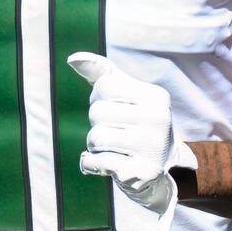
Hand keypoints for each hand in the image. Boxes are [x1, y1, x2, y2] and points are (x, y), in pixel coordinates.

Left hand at [68, 51, 196, 230]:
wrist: (159, 171)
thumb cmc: (137, 125)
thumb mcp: (127, 96)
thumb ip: (102, 73)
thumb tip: (73, 57)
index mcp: (156, 97)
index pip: (104, 86)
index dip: (98, 98)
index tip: (113, 109)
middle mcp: (159, 120)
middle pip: (97, 112)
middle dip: (97, 124)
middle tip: (115, 132)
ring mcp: (151, 147)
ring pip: (95, 138)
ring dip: (94, 146)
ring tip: (112, 149)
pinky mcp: (139, 173)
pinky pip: (94, 162)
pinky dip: (92, 163)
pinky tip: (107, 165)